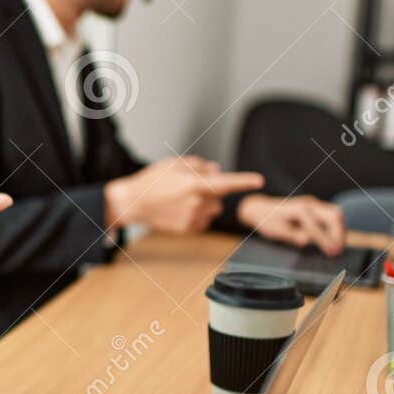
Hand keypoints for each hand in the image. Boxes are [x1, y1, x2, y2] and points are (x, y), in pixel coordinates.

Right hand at [103, 155, 263, 233]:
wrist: (134, 203)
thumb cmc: (153, 180)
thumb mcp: (175, 163)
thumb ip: (200, 165)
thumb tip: (217, 170)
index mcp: (194, 184)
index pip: (226, 182)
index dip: (244, 181)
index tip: (259, 180)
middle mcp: (197, 202)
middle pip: (219, 197)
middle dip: (211, 191)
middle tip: (190, 187)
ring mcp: (193, 218)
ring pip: (212, 210)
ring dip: (205, 204)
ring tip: (182, 199)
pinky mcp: (189, 229)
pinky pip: (204, 221)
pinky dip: (197, 215)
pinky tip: (180, 210)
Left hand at [238, 194, 346, 255]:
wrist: (260, 208)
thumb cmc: (267, 221)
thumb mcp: (276, 231)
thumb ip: (291, 235)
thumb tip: (305, 241)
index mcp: (298, 210)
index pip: (317, 226)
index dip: (325, 241)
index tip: (332, 253)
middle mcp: (308, 203)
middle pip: (333, 215)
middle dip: (338, 234)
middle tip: (338, 251)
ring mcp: (313, 203)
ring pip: (335, 213)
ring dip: (340, 230)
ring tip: (339, 247)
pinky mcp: (315, 206)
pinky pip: (331, 214)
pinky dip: (336, 226)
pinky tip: (335, 239)